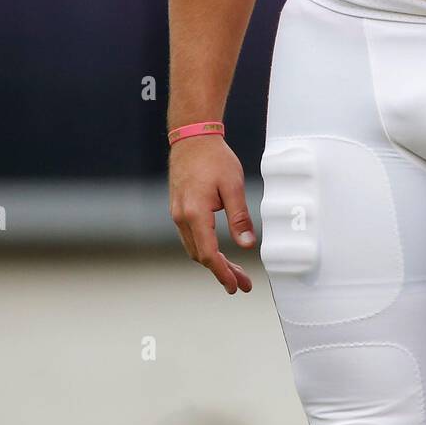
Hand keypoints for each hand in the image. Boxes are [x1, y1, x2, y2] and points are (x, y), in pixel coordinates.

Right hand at [169, 135, 257, 292]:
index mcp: (195, 214)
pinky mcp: (179, 209)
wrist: (192, 138)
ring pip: (194, 248)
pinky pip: (191, 237)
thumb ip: (239, 217)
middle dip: (222, 272)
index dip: (223, 273)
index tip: (236, 286)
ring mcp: (177, 214)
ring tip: (235, 271)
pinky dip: (205, 248)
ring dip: (213, 262)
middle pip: (201, 255)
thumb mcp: (233, 186)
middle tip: (242, 284)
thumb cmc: (215, 159)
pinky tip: (219, 251)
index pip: (209, 254)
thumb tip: (247, 244)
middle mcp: (181, 217)